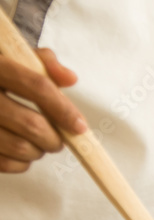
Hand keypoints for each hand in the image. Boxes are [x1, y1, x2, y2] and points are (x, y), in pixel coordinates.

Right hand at [0, 48, 86, 171]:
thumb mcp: (13, 56)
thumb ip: (43, 63)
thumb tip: (70, 79)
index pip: (37, 86)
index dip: (63, 108)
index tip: (80, 126)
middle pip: (32, 124)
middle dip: (54, 138)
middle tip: (58, 140)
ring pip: (20, 147)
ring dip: (38, 151)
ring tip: (38, 144)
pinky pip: (5, 163)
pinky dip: (20, 163)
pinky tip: (19, 152)